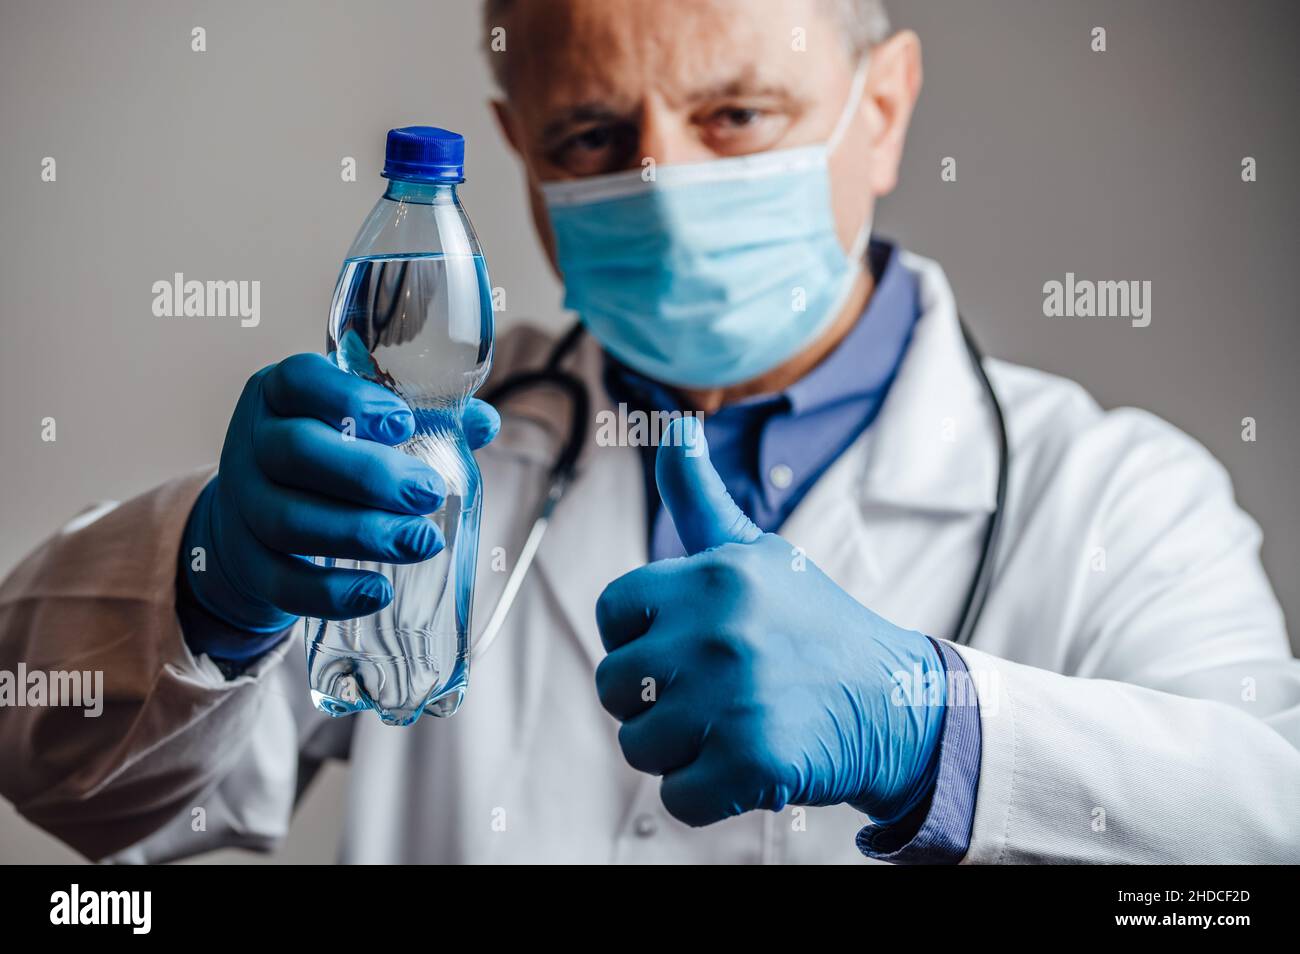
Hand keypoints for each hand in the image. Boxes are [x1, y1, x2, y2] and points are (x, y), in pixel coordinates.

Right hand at [181, 353, 498, 632]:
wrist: (255, 515)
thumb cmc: (328, 457)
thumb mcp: (361, 426)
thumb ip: (424, 417)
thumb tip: (484, 423)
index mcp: (281, 394)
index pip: (299, 380)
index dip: (349, 397)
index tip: (404, 422)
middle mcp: (253, 442)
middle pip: (296, 453)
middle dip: (370, 476)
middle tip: (429, 493)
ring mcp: (241, 504)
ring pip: (288, 521)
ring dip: (361, 534)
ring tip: (422, 543)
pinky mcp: (245, 562)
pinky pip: (280, 582)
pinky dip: (329, 592)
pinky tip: (377, 591)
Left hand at [595, 417, 945, 825]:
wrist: (896, 703)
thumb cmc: (811, 625)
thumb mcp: (758, 552)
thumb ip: (697, 495)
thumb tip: (672, 424)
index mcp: (710, 576)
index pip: (613, 612)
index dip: (635, 637)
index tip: (678, 646)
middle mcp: (715, 632)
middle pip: (613, 686)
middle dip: (650, 701)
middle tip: (709, 695)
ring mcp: (732, 699)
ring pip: (638, 747)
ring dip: (678, 751)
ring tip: (731, 727)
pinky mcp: (751, 762)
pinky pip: (676, 798)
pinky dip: (706, 795)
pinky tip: (747, 764)